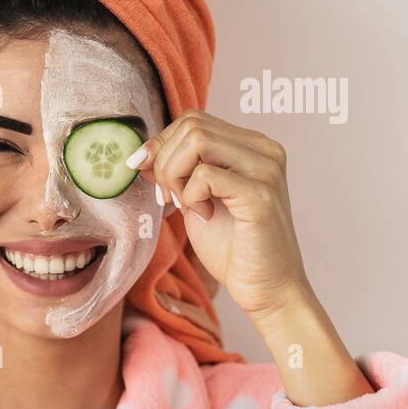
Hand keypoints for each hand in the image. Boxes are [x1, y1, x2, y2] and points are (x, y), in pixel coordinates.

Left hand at [127, 109, 311, 322]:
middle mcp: (265, 150)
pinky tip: (204, 217)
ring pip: (196, 140)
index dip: (161, 144)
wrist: (265, 288)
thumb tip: (141, 153)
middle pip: (191, 125)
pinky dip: (191, 196)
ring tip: (186, 205)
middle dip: (164, 161)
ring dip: (175, 175)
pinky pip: (205, 175)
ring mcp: (266, 169)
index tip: (151, 177)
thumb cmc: (232, 247)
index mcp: (252, 146)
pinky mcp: (261, 195)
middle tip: (170, 198)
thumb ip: (177, 172)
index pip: (193, 119)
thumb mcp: (195, 200)